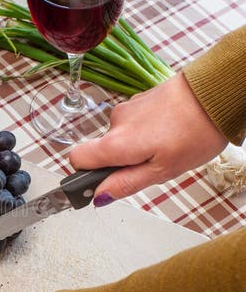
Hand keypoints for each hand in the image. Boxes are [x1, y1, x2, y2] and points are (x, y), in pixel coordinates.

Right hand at [70, 71, 226, 200]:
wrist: (214, 94)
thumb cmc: (195, 132)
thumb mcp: (162, 171)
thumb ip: (126, 183)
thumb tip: (99, 196)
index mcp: (117, 143)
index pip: (76, 158)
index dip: (85, 173)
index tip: (103, 181)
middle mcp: (115, 122)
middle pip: (102, 149)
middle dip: (121, 162)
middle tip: (152, 165)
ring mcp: (127, 107)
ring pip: (120, 136)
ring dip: (137, 146)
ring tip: (167, 147)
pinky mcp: (140, 99)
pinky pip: (133, 123)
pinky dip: (146, 131)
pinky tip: (169, 132)